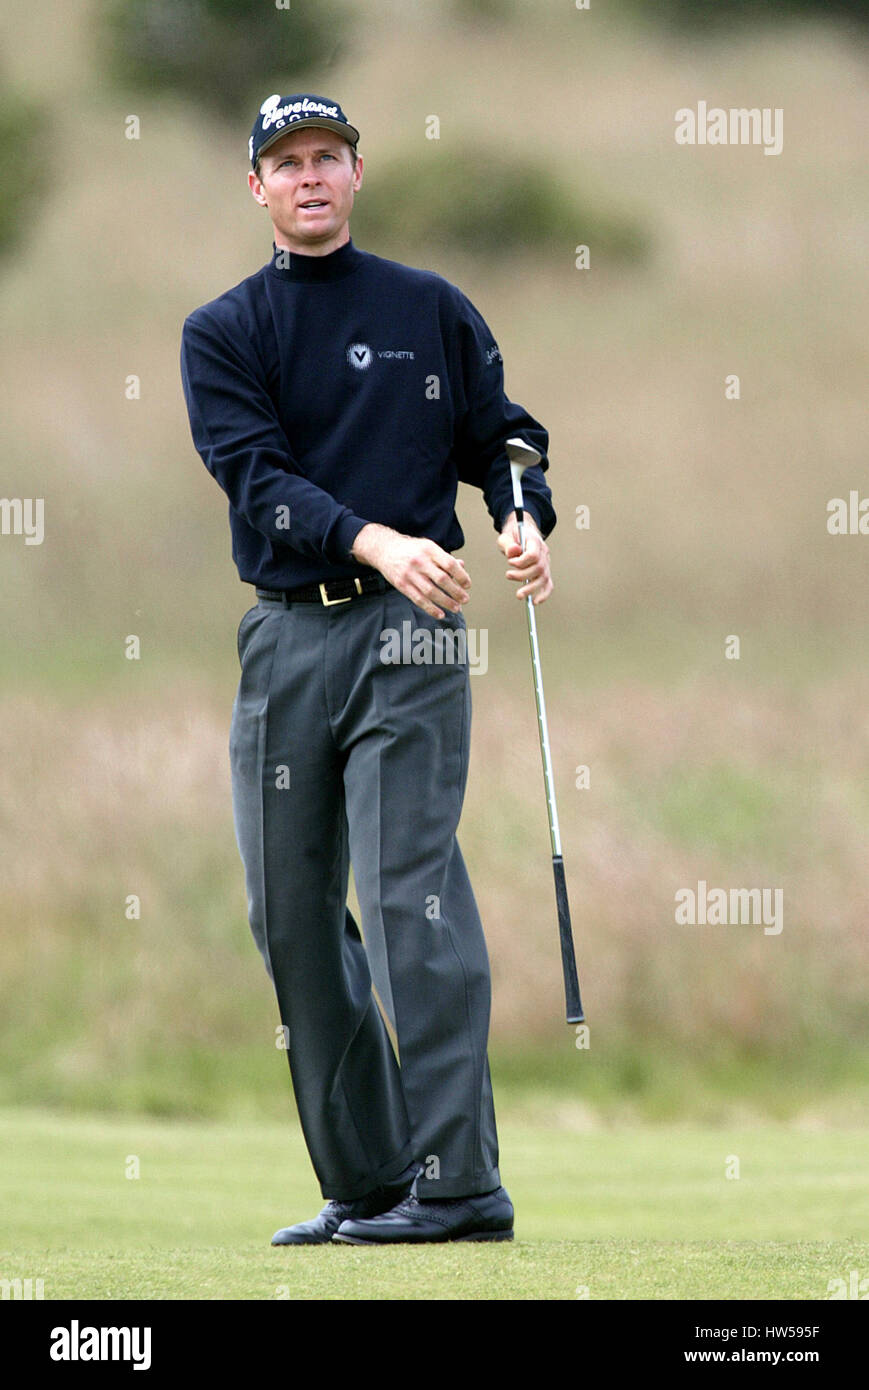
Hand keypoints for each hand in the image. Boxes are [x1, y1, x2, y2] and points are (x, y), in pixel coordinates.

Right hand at [351, 523, 470, 618]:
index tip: (467, 585)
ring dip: (446, 602)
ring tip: (456, 608)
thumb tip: (462, 566)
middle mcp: (419, 561)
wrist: (384, 549)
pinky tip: (440, 614)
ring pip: (431, 592)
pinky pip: (418, 599)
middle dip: (456, 592)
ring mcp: (409, 573)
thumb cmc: (411, 549)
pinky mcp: (401, 585)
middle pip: (442, 579)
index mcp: (429, 549)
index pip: (449, 564)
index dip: (461, 576)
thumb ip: (444, 558)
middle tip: (465, 599)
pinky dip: (431, 608)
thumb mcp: (428, 547)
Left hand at [498, 512, 552, 603]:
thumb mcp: (506, 536)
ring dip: (531, 588)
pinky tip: (535, 601)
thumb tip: (512, 552)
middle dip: (522, 575)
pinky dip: (543, 594)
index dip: (521, 562)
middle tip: (509, 575)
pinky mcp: (544, 572)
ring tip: (519, 595)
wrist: (522, 534)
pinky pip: (548, 584)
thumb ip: (508, 544)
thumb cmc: (514, 536)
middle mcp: (543, 553)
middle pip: (539, 568)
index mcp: (535, 541)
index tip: (510, 562)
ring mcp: (546, 563)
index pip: (533, 555)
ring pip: (544, 578)